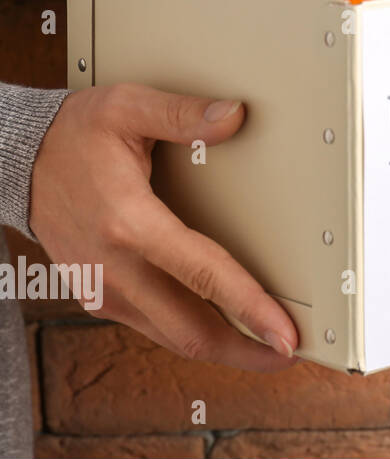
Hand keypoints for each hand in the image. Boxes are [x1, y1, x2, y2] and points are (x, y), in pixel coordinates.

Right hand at [29, 83, 297, 371]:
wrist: (13, 162)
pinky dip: (193, 334)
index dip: (251, 309)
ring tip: (268, 347)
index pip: (204, 277)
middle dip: (248, 350)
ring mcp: (104, 289)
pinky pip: (154, 327)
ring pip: (174, 338)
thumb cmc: (72, 135)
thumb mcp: (126, 107)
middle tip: (293, 351)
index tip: (286, 333)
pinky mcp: (99, 297)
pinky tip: (224, 330)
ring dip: (224, 349)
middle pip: (192, 331)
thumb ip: (182, 113)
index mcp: (129, 223)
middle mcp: (115, 267)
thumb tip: (233, 116)